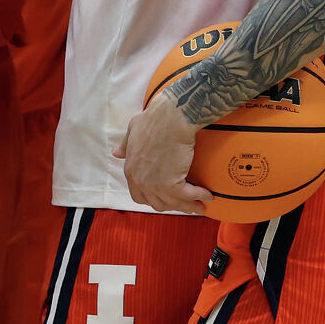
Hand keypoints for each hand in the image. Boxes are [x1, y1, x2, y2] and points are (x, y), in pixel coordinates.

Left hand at [115, 97, 209, 214]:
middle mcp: (140, 181)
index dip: (153, 198)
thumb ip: (125, 144)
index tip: (165, 197)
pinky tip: (208, 196)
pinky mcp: (173, 184)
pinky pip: (188, 197)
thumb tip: (116, 153)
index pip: (139, 195)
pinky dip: (199, 197)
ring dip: (188, 206)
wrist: (171, 118)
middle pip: (157, 203)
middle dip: (171, 205)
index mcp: (131, 170)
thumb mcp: (133, 130)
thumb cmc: (154, 119)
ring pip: (173, 204)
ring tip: (200, 206)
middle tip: (184, 203)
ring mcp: (155, 185)